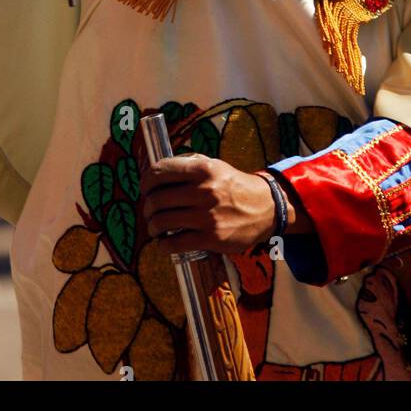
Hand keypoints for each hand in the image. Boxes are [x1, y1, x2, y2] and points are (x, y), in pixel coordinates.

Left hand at [142, 155, 289, 255]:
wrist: (265, 208)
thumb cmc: (233, 185)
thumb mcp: (214, 165)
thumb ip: (188, 164)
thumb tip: (156, 173)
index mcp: (202, 169)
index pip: (160, 172)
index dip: (146, 181)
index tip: (145, 189)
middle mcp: (203, 190)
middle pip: (157, 199)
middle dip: (148, 207)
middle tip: (150, 211)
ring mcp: (206, 215)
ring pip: (161, 222)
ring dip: (153, 227)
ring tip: (156, 228)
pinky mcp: (210, 238)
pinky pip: (174, 244)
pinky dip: (163, 245)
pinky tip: (165, 243)